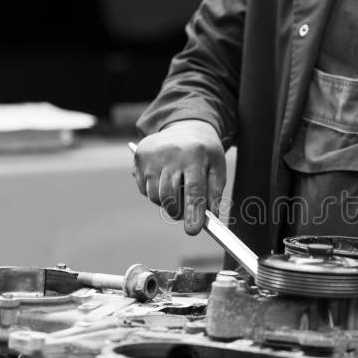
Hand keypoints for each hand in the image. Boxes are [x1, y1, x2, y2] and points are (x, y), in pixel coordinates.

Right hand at [133, 120, 225, 234]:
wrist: (186, 126)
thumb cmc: (205, 152)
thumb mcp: (217, 167)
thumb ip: (215, 192)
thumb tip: (211, 217)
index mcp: (195, 154)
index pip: (194, 190)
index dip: (193, 213)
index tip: (193, 231)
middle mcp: (171, 153)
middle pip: (169, 195)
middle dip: (177, 212)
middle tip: (184, 216)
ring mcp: (152, 155)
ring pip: (155, 196)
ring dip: (166, 204)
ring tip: (177, 193)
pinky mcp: (140, 157)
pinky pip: (145, 189)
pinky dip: (155, 193)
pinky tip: (165, 182)